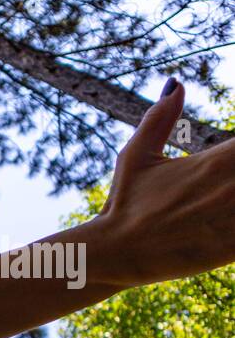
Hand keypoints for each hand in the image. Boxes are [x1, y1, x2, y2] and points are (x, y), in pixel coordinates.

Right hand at [95, 78, 234, 287]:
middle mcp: (232, 186)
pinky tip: (230, 220)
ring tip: (229, 199)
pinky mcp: (233, 247)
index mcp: (217, 161)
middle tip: (229, 183)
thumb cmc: (123, 205)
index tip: (231, 159)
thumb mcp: (135, 157)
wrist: (115, 253)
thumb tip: (176, 84)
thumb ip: (159, 118)